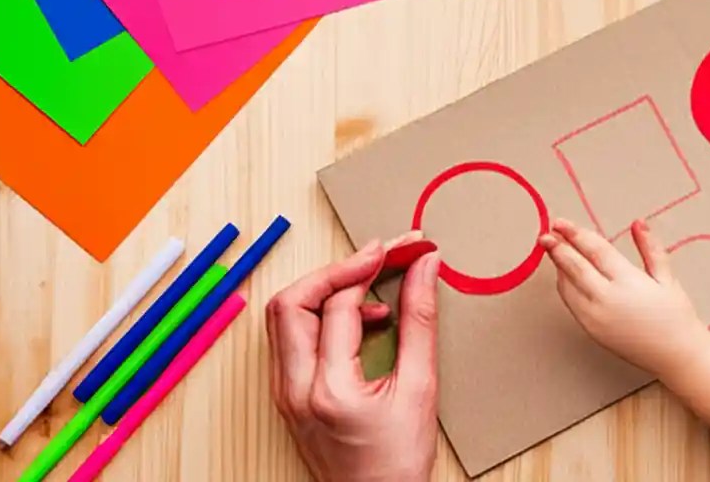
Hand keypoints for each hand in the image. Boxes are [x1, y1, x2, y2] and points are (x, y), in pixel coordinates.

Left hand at [266, 232, 440, 481]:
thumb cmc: (398, 464)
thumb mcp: (421, 387)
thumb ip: (420, 320)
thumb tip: (424, 268)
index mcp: (328, 389)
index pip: (341, 303)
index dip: (374, 265)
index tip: (406, 249)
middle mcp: (294, 390)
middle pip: (292, 300)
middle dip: (338, 269)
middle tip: (379, 256)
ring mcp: (285, 393)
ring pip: (285, 316)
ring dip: (326, 291)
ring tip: (374, 290)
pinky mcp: (288, 395)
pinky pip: (293, 337)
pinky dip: (322, 316)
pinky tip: (362, 320)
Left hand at [540, 219, 709, 438]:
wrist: (676, 356)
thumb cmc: (675, 316)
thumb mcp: (667, 277)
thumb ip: (650, 248)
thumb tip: (638, 223)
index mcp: (628, 282)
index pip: (594, 251)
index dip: (575, 234)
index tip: (560, 223)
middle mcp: (607, 299)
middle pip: (574, 267)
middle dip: (558, 248)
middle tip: (545, 234)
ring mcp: (595, 317)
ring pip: (567, 286)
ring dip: (558, 266)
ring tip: (552, 249)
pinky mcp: (591, 331)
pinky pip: (570, 303)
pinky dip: (564, 286)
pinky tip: (564, 274)